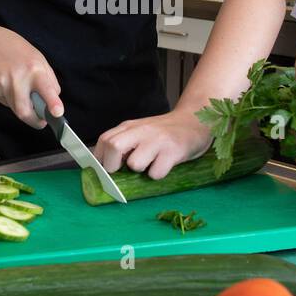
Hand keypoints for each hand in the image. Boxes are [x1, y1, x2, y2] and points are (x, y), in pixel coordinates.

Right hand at [0, 26, 62, 128]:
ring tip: (21, 91)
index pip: (46, 89)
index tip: (58, 113)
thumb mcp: (41, 62)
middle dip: (34, 121)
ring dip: (22, 107)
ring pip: (15, 109)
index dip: (52, 102)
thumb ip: (50, 83)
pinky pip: (6, 103)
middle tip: (41, 121)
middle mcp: (18, 77)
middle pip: (24, 111)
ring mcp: (2, 84)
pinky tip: (9, 86)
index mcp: (35, 69)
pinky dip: (11, 100)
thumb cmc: (21, 54)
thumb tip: (53, 103)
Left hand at [93, 109, 213, 179]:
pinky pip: (156, 172)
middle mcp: (142, 130)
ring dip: (139, 170)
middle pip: (113, 146)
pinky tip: (165, 166)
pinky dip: (158, 174)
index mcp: (130, 126)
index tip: (105, 171)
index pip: (104, 140)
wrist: (195, 121)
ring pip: (135, 163)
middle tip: (122, 171)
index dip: (100, 158)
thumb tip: (104, 166)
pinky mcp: (173, 151)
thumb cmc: (164, 133)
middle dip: (112, 165)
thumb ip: (124, 143)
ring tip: (150, 164)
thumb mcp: (140, 132)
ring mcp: (158, 140)